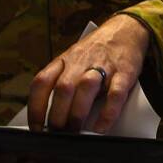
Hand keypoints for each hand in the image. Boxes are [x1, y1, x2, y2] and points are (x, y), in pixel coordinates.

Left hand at [27, 14, 150, 133]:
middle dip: (57, 115)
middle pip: (63, 88)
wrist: (127, 29)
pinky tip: (101, 127)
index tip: (36, 128)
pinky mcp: (125, 72)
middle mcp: (81, 62)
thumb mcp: (73, 59)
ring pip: (86, 87)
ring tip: (75, 131)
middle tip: (58, 133)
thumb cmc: (96, 50)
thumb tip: (48, 116)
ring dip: (78, 113)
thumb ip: (61, 81)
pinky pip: (115, 93)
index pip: (42, 82)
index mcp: (64, 60)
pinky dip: (108, 112)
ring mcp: (103, 66)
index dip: (35, 107)